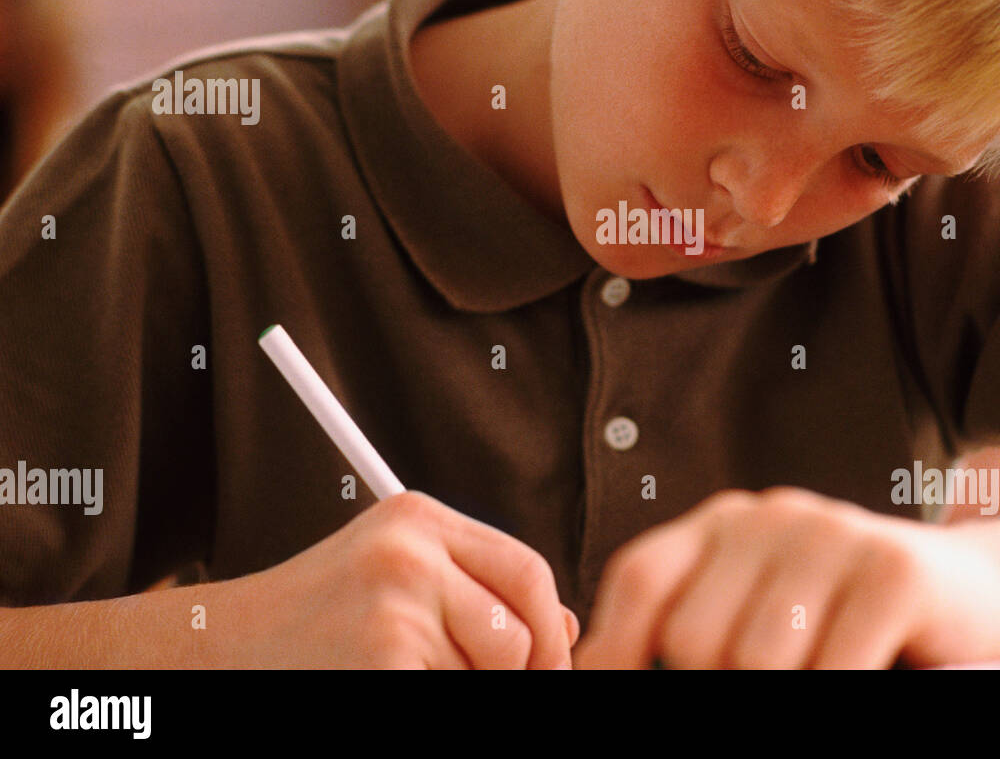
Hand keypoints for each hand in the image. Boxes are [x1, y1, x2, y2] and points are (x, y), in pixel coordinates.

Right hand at [223, 491, 579, 667]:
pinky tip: (380, 681)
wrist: (217, 647)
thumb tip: (569, 627)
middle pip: (522, 626)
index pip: (527, 569)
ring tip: (408, 673)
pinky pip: (450, 691)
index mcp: (419, 518)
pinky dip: (429, 695)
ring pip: (492, 671)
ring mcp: (396, 605)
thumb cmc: (312, 621)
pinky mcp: (383, 659)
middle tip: (497, 684)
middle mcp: (411, 551)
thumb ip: (475, 591)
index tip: (551, 663)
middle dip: (523, 672)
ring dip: (465, 687)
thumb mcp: (394, 579)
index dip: (551, 625)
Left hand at [573, 486, 999, 667]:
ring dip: (787, 694)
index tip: (616, 693)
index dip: (616, 648)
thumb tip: (607, 671)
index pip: (641, 578)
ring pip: (759, 660)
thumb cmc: (856, 622)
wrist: (984, 593)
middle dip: (718, 686)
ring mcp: (834, 535)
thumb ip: (703, 630)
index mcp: (727, 523)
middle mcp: (774, 515)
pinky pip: (834, 669)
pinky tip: (864, 676)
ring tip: (822, 677)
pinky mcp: (893, 570)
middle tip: (772, 687)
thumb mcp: (767, 614)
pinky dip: (841, 691)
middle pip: (696, 636)